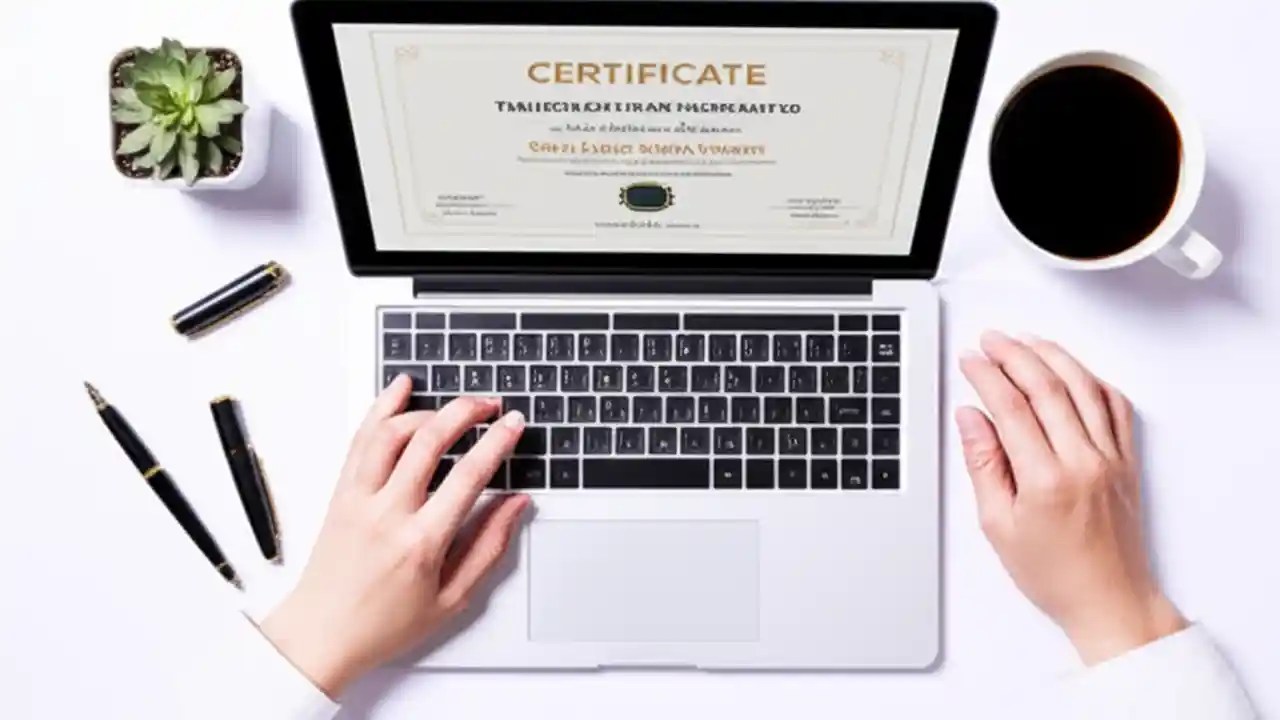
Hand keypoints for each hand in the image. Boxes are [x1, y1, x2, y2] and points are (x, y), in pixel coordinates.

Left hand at [258, 377, 529, 696]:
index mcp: (421, 542)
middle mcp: (387, 514)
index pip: (469, 475)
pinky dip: (382, 407)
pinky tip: (400, 390)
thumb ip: (489, 547)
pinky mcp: (341, 494)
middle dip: (467, 411)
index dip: (497, 442)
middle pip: (430, 440)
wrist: (321, 635)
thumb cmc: (382, 624)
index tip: (513, 425)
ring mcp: (359, 499)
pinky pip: (361, 439)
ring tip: (454, 404)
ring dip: (428, 408)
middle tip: (489, 405)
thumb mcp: (452, 599)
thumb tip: (515, 506)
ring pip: (392, 432)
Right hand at [958, 331, 1184, 664]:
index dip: (987, 376)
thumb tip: (970, 417)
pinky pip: (1116, 406)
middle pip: (1047, 387)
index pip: (1011, 407)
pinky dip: (1092, 380)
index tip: (970, 361)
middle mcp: (1083, 461)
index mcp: (1045, 479)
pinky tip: (1073, 370)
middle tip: (991, 340)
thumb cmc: (1054, 574)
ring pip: (1083, 387)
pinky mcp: (1128, 461)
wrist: (1110, 601)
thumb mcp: (998, 525)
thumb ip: (983, 464)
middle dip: (1015, 354)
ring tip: (1026, 341)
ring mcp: (1111, 458)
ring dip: (1053, 356)